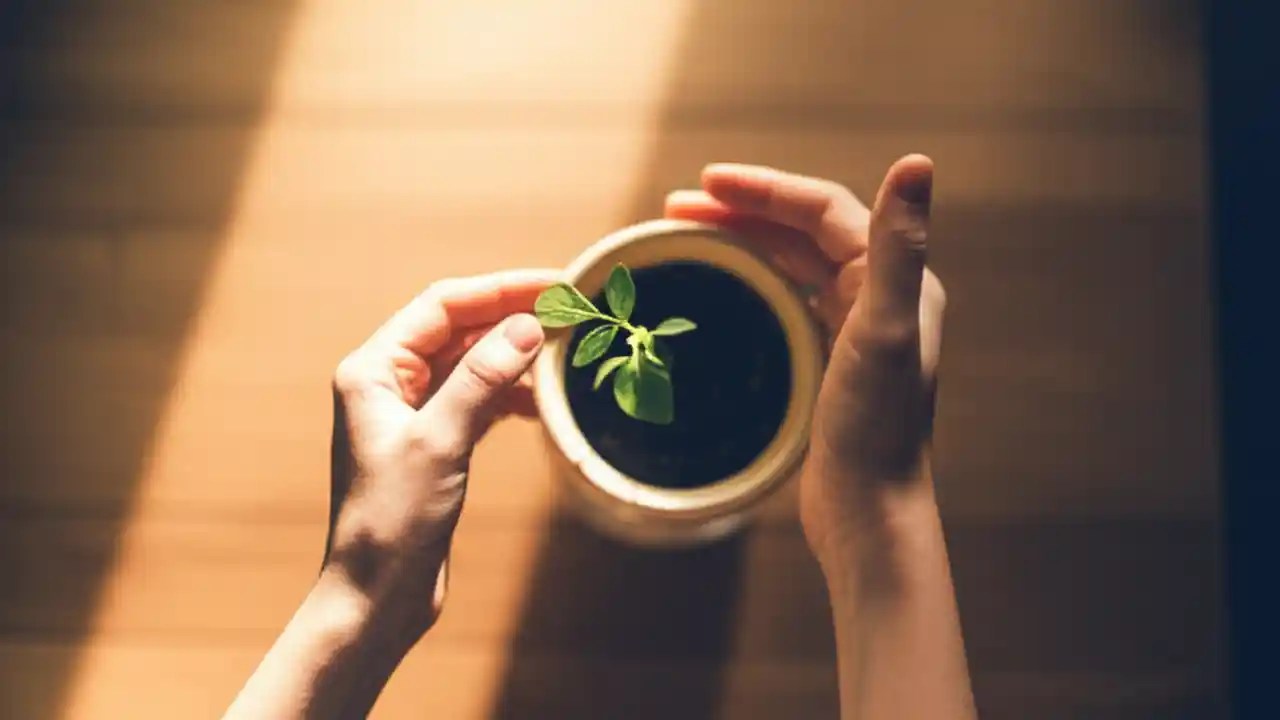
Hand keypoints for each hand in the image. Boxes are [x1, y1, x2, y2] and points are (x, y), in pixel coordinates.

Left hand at [324, 270, 552, 633]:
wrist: (377, 596)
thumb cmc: (391, 520)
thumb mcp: (440, 442)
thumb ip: (483, 379)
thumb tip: (528, 325)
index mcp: (374, 369)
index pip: (444, 305)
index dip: (502, 289)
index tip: (556, 284)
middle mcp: (389, 381)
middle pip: (461, 328)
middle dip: (515, 317)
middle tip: (574, 311)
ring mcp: (413, 412)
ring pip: (474, 363)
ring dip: (518, 357)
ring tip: (567, 353)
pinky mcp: (436, 442)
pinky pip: (480, 399)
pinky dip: (512, 395)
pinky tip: (544, 401)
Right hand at [664, 155, 942, 566]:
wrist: (868, 513)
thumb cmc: (873, 428)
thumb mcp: (880, 329)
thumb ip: (898, 245)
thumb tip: (917, 161)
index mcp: (895, 279)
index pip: (823, 208)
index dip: (765, 188)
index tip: (704, 182)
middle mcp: (880, 296)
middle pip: (803, 231)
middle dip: (742, 210)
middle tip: (676, 205)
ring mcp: (855, 329)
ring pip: (792, 263)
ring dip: (743, 240)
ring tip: (687, 232)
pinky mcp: (831, 361)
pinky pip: (787, 298)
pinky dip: (751, 279)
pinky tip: (721, 285)